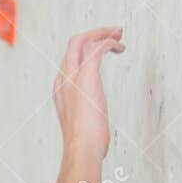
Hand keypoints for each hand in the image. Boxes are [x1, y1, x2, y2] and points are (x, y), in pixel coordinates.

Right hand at [53, 27, 124, 161]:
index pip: (70, 60)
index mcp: (61, 90)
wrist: (81, 149)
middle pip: (74, 43)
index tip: (101, 50)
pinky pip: (97, 48)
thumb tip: (96, 132)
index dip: (86, 51)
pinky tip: (120, 47)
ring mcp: (73, 77)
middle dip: (95, 34)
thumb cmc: (85, 146)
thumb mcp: (83, 127)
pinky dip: (109, 43)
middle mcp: (64, 79)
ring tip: (119, 34)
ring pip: (85, 41)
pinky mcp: (86, 75)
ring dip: (104, 34)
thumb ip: (87, 120)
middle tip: (113, 33)